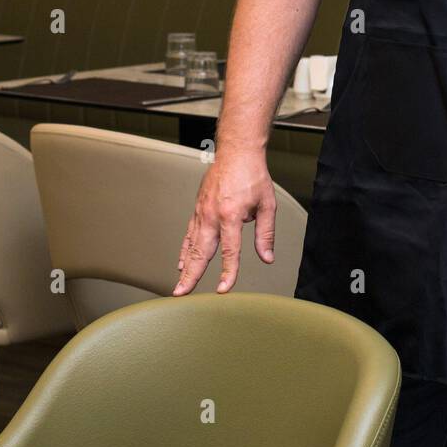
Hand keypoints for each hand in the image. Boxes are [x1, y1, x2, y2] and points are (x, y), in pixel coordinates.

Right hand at [174, 150, 277, 295]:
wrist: (237, 152)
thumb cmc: (253, 176)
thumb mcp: (267, 204)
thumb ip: (265, 233)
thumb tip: (266, 257)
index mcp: (231, 215)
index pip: (230, 251)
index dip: (228, 273)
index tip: (223, 290)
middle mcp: (212, 215)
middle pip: (200, 252)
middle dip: (191, 275)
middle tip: (181, 294)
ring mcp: (202, 212)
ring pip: (191, 245)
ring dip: (185, 267)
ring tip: (179, 286)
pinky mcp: (198, 209)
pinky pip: (189, 234)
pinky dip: (184, 250)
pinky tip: (182, 263)